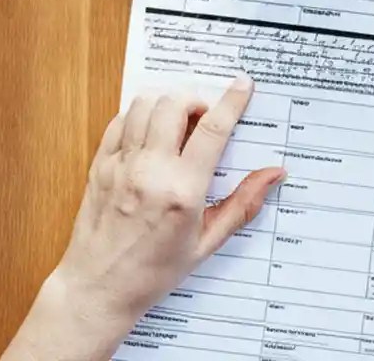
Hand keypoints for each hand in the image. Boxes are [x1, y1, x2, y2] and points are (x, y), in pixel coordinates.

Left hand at [3, 77, 285, 360]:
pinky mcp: (99, 165)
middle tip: (205, 118)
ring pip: (144, 105)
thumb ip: (242, 204)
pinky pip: (119, 121)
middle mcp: (150, 172)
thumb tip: (274, 174)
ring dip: (166, 104)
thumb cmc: (153, 272)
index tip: (242, 85)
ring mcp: (120, 166)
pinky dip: (138, 116)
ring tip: (177, 123)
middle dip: (197, 100)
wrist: (99, 288)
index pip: (212, 130)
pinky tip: (149, 133)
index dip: (231, 101)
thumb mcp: (206, 243)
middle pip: (175, 105)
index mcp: (182, 192)